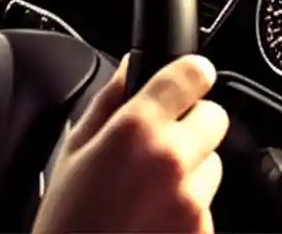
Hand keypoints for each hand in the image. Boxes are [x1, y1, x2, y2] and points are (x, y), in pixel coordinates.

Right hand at [33, 55, 228, 233]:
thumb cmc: (67, 221)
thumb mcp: (74, 149)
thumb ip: (109, 99)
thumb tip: (132, 64)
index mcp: (135, 129)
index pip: (192, 74)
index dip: (191, 74)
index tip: (189, 78)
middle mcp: (171, 159)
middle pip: (215, 117)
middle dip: (193, 125)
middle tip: (160, 145)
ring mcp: (191, 199)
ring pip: (213, 163)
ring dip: (192, 170)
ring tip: (150, 191)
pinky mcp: (203, 230)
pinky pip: (208, 204)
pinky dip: (190, 208)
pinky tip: (154, 217)